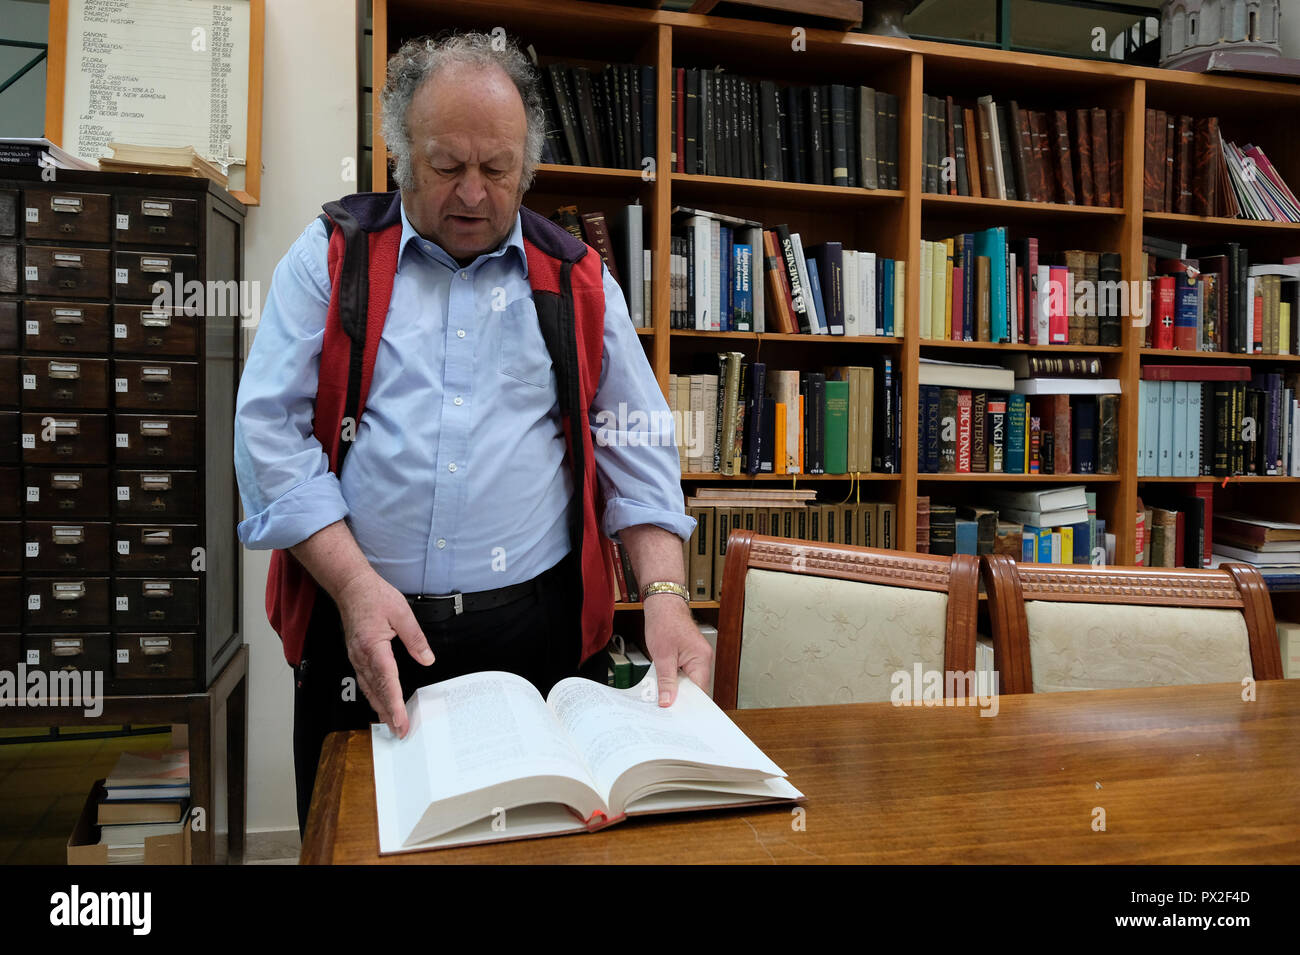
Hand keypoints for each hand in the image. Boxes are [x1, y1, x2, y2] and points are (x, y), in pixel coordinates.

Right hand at [335, 571, 433, 737]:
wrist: (351, 586)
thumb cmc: (375, 596)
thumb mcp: (402, 613)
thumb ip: (416, 639)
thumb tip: (427, 660)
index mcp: (373, 646)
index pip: (387, 682)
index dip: (395, 705)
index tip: (401, 721)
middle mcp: (361, 656)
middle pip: (376, 691)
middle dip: (388, 714)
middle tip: (400, 732)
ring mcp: (356, 657)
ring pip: (369, 689)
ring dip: (380, 708)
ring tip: (391, 724)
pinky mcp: (356, 655)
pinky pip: (364, 680)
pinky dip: (373, 695)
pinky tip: (379, 703)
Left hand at [642, 594, 711, 706]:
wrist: (663, 603)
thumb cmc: (664, 623)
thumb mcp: (662, 655)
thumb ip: (666, 681)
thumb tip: (668, 701)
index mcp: (701, 659)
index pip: (700, 691)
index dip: (689, 705)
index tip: (677, 715)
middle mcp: (704, 659)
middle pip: (696, 689)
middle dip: (681, 698)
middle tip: (666, 707)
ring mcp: (698, 657)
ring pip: (690, 682)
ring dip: (677, 688)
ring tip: (663, 694)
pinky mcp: (691, 656)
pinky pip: (686, 674)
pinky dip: (675, 679)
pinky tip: (664, 683)